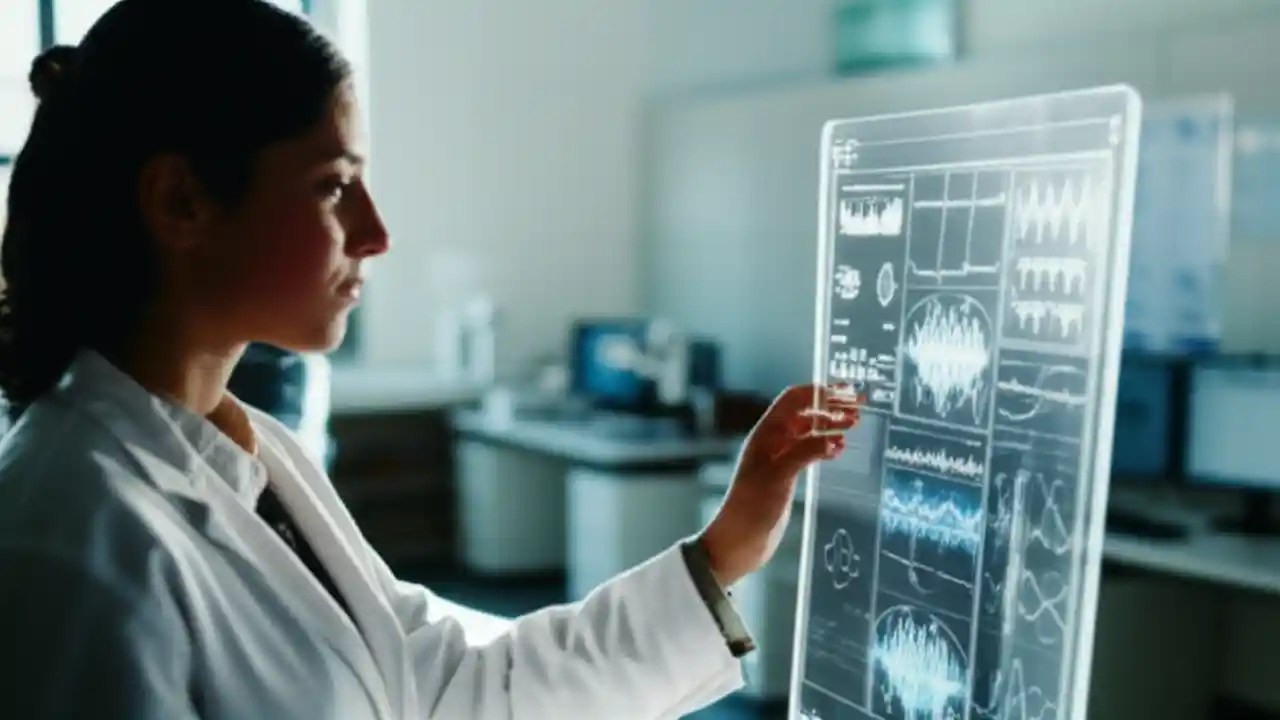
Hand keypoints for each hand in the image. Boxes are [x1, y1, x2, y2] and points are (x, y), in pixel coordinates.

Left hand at [697, 384, 860, 586]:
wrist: (739, 542)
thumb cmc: (751, 508)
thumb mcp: (778, 477)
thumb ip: (804, 453)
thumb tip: (834, 438)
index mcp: (766, 434)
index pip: (794, 400)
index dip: (819, 392)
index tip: (846, 392)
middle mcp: (772, 441)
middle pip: (805, 412)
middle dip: (831, 405)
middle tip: (859, 405)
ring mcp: (780, 458)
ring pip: (810, 431)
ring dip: (831, 425)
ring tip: (855, 424)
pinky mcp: (787, 476)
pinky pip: (810, 452)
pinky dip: (826, 446)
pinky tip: (840, 449)